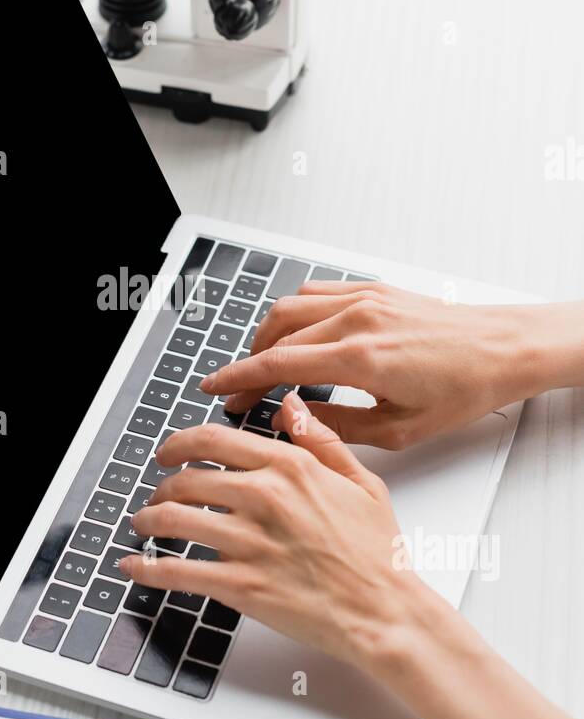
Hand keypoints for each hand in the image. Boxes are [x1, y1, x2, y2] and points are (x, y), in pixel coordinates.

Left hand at [119, 393, 429, 674]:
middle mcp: (264, 497)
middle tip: (156, 495)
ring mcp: (249, 542)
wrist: (385, 612)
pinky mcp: (239, 585)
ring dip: (149, 521)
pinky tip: (134, 566)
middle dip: (162, 486)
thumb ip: (321, 440)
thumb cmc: (378, 553)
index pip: (213, 440)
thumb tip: (291, 406)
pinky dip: (147, 568)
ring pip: (174, 520)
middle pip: (186, 479)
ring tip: (144, 524)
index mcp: (289, 468)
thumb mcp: (360, 482)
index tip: (168, 453)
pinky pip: (177, 571)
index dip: (178, 444)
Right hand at [199, 281, 581, 449]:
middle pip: (275, 335)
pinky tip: (296, 335)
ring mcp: (365, 299)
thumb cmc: (464, 389)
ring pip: (290, 308)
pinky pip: (317, 293)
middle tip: (238, 392)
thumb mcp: (399, 429)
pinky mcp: (375, 290)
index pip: (277, 364)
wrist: (504, 349)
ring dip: (267, 336)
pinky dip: (295, 313)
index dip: (237, 378)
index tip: (214, 389)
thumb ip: (336, 426)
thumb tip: (293, 421)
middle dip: (247, 364)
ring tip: (262, 365)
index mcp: (360, 357)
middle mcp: (357, 320)